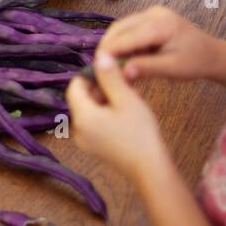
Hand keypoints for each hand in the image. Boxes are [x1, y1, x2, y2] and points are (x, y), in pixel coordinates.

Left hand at [66, 52, 165, 179]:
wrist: (150, 169)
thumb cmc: (139, 133)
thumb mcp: (126, 99)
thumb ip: (110, 77)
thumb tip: (100, 56)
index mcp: (81, 117)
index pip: (75, 87)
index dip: (90, 74)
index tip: (110, 69)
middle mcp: (77, 130)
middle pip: (82, 99)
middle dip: (101, 87)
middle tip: (124, 80)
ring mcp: (85, 141)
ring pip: (91, 110)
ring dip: (106, 98)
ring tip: (129, 94)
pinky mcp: (95, 147)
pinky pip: (96, 123)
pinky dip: (107, 113)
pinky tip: (127, 110)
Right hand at [95, 6, 221, 81]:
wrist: (213, 54)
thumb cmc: (195, 63)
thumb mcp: (172, 69)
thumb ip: (146, 68)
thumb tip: (120, 73)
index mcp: (160, 25)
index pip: (125, 37)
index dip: (108, 52)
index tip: (96, 69)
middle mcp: (154, 13)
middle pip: (119, 28)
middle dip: (107, 48)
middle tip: (100, 69)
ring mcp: (152, 13)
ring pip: (121, 27)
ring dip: (113, 45)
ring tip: (111, 65)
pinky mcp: (151, 17)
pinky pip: (129, 29)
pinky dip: (123, 43)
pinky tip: (123, 58)